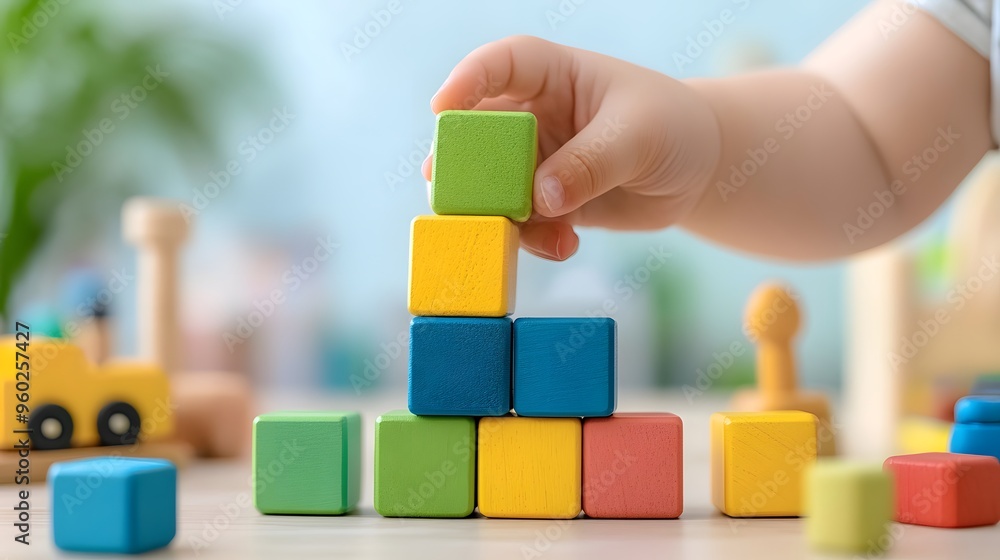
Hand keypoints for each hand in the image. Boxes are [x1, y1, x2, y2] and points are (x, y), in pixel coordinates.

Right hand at [423, 35, 721, 260]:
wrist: (697, 170)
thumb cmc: (672, 127)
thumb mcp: (639, 137)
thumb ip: (591, 163)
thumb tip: (541, 198)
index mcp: (554, 76)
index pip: (504, 64)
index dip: (467, 80)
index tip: (440, 109)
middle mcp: (533, 116)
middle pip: (478, 136)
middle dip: (464, 169)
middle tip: (457, 199)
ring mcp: (535, 163)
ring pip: (493, 188)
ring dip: (501, 216)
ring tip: (535, 234)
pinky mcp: (546, 203)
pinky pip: (522, 225)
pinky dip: (534, 240)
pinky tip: (564, 245)